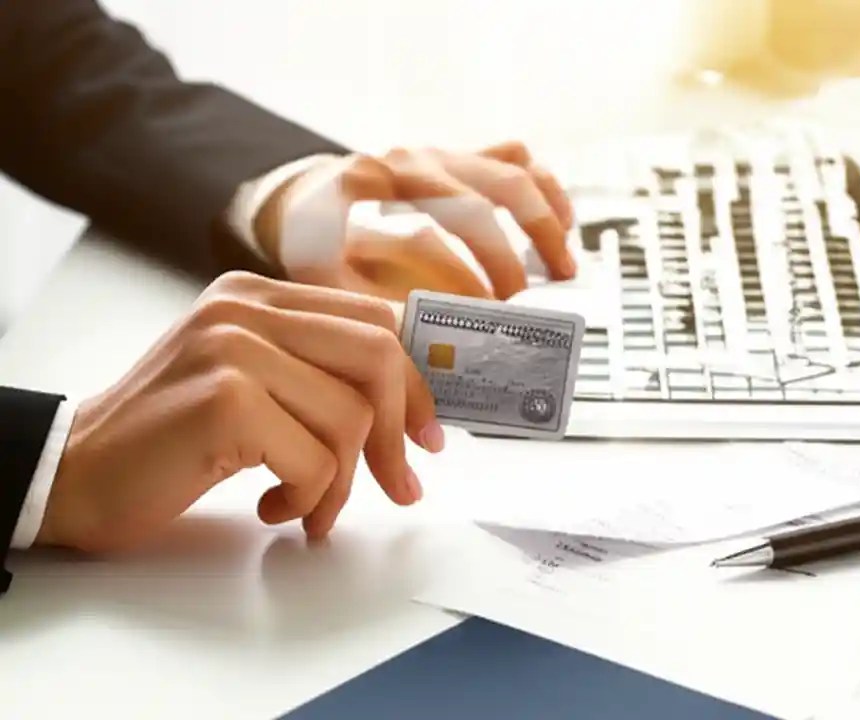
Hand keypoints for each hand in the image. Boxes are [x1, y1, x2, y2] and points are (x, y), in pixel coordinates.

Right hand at [37, 272, 443, 552]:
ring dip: (342, 483)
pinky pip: (317, 458)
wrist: (73, 473)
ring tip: (310, 507)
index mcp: (256, 296)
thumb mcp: (246, 381)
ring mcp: (233, 349)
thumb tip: (411, 408)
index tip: (427, 432)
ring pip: (352, 416)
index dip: (415, 380)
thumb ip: (314, 373)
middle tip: (401, 483)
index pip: (374, 319)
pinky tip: (273, 507)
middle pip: (378, 355)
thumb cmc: (168, 439)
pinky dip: (309, 497)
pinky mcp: (225, 400)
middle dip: (402, 430)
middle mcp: (244, 309)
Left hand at [256, 141, 576, 301]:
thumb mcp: (321, 280)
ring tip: (564, 268)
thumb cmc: (314, 244)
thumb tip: (423, 346)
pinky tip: (561, 224)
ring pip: (513, 172)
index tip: (489, 318)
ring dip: (546, 220)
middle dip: (516, 253)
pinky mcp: (459, 155)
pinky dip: (545, 188)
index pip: (437, 232)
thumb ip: (367, 309)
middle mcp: (410, 161)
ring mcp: (439, 153)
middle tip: (528, 302)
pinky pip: (514, 157)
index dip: (469, 280)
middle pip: (487, 196)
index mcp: (370, 187)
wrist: (304, 198)